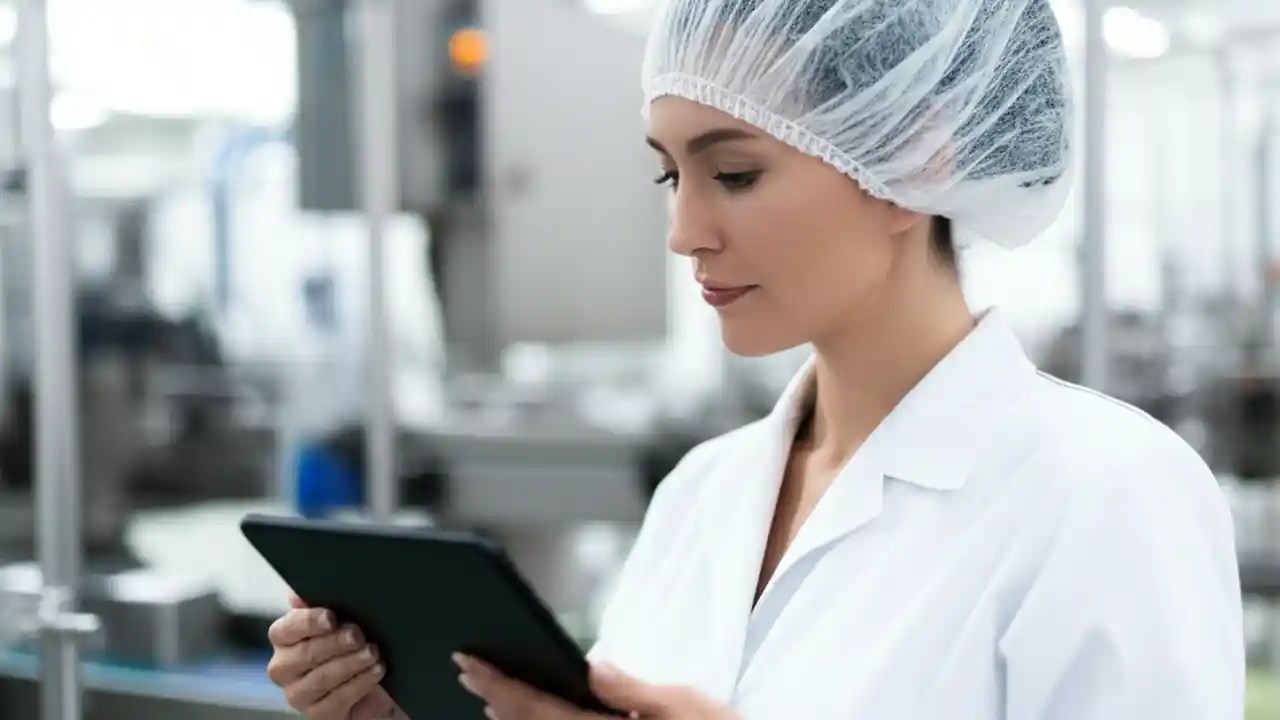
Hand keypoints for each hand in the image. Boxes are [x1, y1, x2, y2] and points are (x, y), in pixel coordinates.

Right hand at [267, 592, 404, 719]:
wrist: (380, 680)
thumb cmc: (356, 643)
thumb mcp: (345, 616)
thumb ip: (321, 600)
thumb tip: (298, 592)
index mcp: (285, 638)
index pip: (284, 629)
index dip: (307, 622)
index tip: (331, 617)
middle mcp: (285, 667)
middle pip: (304, 654)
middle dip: (335, 642)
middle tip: (358, 635)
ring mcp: (299, 694)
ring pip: (321, 678)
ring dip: (351, 663)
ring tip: (372, 652)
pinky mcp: (318, 714)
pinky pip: (336, 700)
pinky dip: (359, 683)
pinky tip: (375, 671)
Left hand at [453, 653, 736, 719]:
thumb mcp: (686, 709)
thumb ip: (635, 690)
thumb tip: (592, 665)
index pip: (538, 708)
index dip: (499, 685)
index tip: (469, 663)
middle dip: (495, 695)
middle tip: (464, 668)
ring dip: (510, 714)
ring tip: (486, 693)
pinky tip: (524, 717)